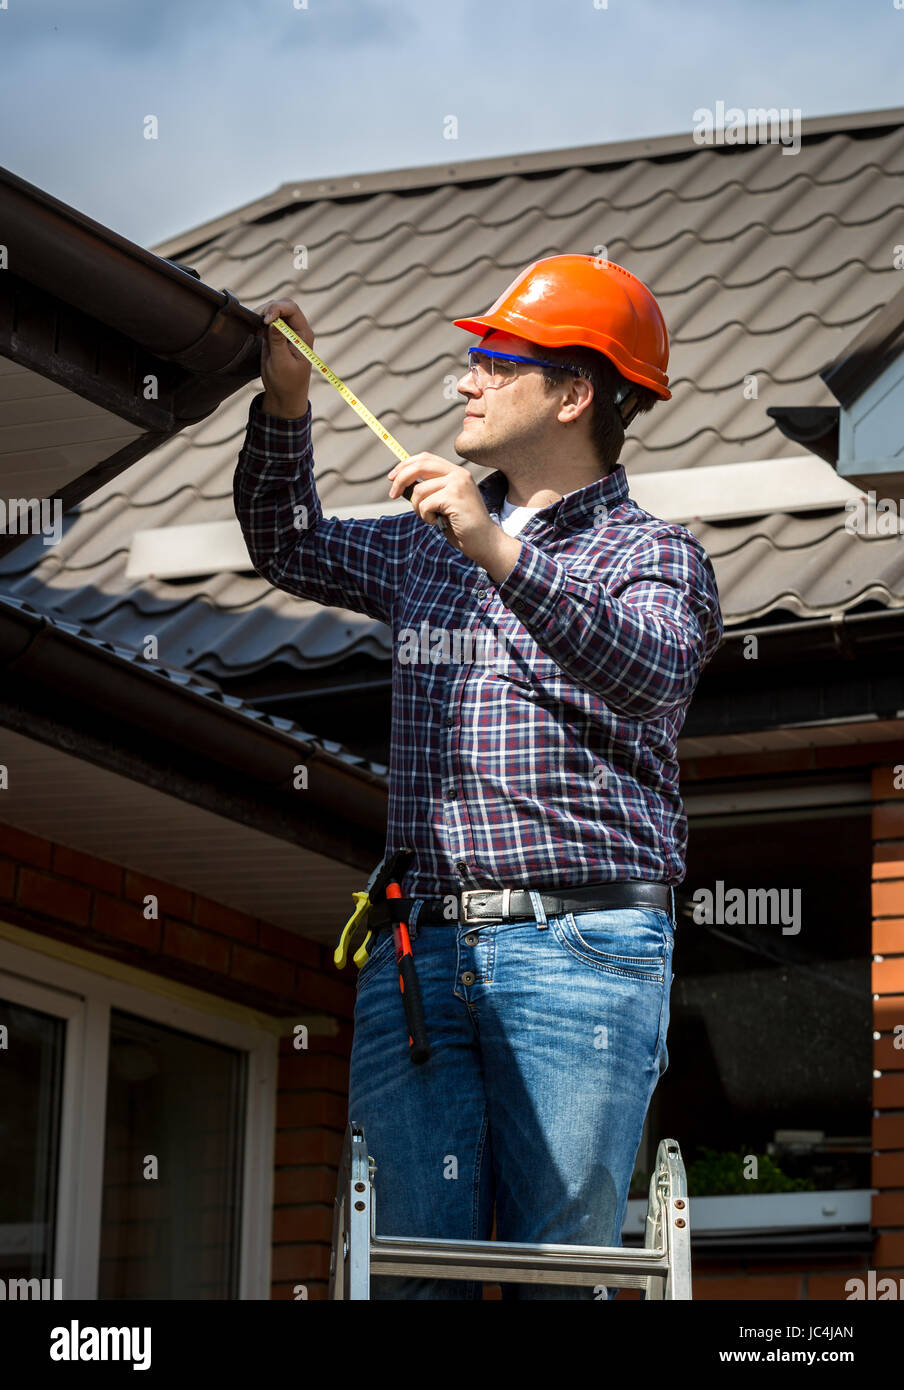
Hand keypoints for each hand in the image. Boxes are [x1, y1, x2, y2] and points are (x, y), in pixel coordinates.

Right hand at [256, 298, 313, 416]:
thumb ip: (278, 341)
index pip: (292, 309)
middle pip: (284, 305)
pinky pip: (268, 320)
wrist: (284, 395)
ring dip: (263, 314)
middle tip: (257, 320)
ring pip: (275, 310)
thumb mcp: (282, 363)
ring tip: (255, 327)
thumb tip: (274, 321)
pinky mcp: (276, 335)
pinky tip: (255, 331)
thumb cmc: (287, 382)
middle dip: (269, 308)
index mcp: (304, 335)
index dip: (277, 309)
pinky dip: (260, 321)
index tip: (265, 321)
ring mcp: (286, 332)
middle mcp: (297, 330)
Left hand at [387, 454, 520, 581]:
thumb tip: (402, 484)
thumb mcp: (443, 504)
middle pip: (419, 465)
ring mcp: (458, 484)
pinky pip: (425, 504)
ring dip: (417, 508)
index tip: (392, 477)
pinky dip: (426, 516)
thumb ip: (429, 491)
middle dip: (401, 478)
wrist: (485, 542)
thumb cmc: (462, 526)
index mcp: (456, 473)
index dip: (405, 465)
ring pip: (419, 490)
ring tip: (431, 518)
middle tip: (391, 494)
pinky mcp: (454, 497)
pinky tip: (437, 522)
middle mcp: (458, 474)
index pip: (425, 458)